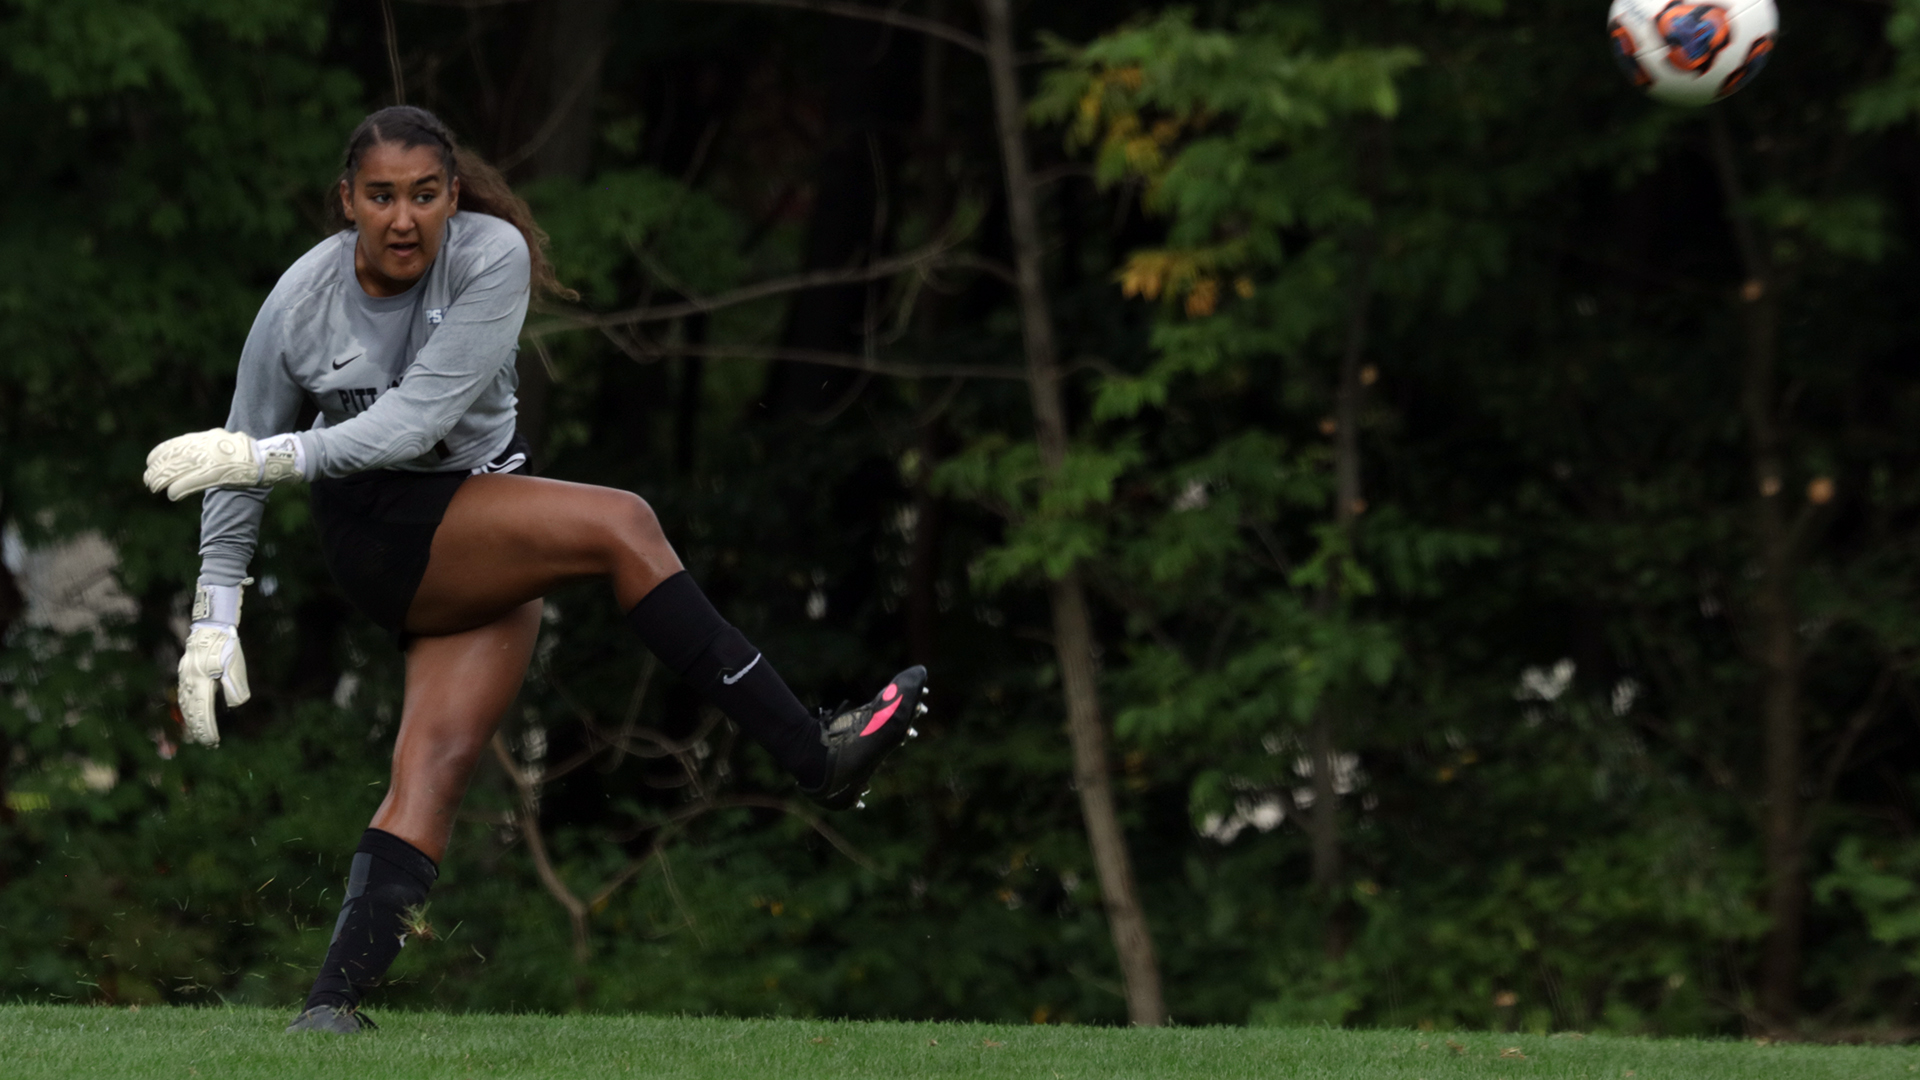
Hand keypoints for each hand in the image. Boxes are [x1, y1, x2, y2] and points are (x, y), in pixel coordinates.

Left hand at [144, 429, 306, 501]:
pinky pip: (194, 481)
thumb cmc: (248, 456)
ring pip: (179, 469)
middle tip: (148, 481)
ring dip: (163, 480)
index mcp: (208, 438)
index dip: (159, 454)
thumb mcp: (225, 446)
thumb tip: (191, 457)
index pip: (175, 444)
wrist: (269, 460)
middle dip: (157, 470)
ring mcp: (212, 459)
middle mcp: (207, 446)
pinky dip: (180, 488)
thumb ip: (208, 449)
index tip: (150, 462)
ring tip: (153, 488)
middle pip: (174, 457)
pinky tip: (171, 495)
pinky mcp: (218, 473)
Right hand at [175, 581, 251, 746]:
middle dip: (198, 729)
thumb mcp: (234, 665)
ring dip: (190, 721)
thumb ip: (234, 686)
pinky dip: (186, 709)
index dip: (208, 728)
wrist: (211, 626)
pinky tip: (189, 714)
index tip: (213, 741)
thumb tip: (234, 705)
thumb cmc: (226, 645)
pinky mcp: (185, 673)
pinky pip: (184, 696)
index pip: (203, 711)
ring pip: (185, 704)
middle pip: (191, 711)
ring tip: (196, 735)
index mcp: (202, 681)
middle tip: (206, 744)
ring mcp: (185, 677)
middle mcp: (189, 682)